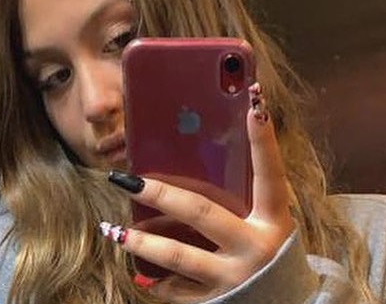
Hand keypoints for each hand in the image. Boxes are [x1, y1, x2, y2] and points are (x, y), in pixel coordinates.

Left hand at [102, 84, 294, 302]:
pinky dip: (157, 282)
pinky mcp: (218, 301)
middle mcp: (255, 247)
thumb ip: (244, 200)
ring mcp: (234, 276)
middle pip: (202, 212)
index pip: (269, 174)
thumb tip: (200, 160)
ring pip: (179, 256)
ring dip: (142, 242)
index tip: (254, 102)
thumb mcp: (266, 225)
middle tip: (128, 180)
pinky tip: (140, 272)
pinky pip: (178, 290)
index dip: (263, 141)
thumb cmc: (271, 255)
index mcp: (272, 220)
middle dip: (161, 194)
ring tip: (113, 230)